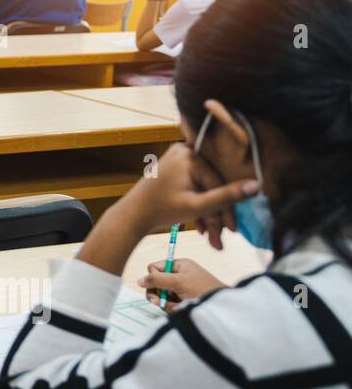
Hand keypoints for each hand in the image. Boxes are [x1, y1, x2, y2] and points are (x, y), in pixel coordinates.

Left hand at [121, 143, 257, 240]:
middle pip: (212, 187)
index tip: (233, 231)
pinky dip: (197, 205)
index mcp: (190, 155)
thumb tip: (257, 185)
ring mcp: (178, 158)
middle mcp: (184, 151)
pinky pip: (194, 187)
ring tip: (208, 237)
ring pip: (203, 189)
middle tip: (220, 238)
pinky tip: (198, 226)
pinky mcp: (175, 168)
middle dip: (216, 216)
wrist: (131, 215)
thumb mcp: (197, 207)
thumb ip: (227, 197)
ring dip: (208, 214)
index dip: (228, 210)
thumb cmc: (161, 210)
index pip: (219, 184)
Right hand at [139, 258, 225, 308]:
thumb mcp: (179, 282)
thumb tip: (139, 281)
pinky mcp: (182, 302)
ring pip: (161, 296)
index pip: (154, 268)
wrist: (223, 309)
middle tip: (160, 301)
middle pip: (155, 283)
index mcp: (179, 266)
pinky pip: (168, 305)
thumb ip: (157, 280)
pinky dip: (172, 308)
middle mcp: (178, 276)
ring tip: (176, 306)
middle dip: (157, 293)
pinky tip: (181, 310)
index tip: (159, 285)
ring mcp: (180, 290)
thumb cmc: (203, 290)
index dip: (153, 277)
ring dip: (166, 303)